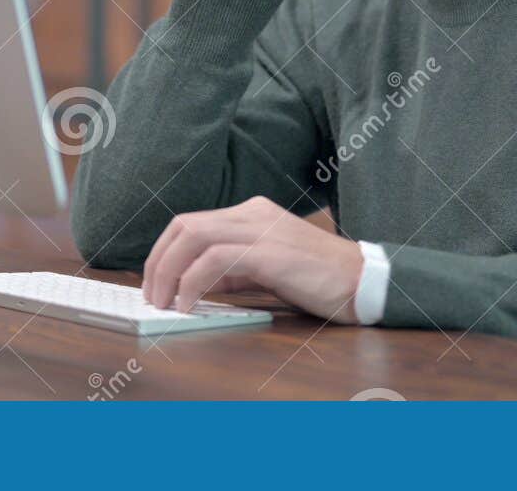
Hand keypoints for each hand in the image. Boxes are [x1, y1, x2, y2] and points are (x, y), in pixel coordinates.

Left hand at [141, 196, 364, 322]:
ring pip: (194, 237)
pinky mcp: (270, 252)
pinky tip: (190, 304)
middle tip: (152, 297)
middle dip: (158, 262)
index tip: (154, 283)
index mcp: (252, 212)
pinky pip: (215, 260)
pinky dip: (193, 282)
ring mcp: (262, 230)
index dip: (164, 252)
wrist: (364, 282)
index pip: (191, 223)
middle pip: (185, 226)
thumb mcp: (267, 269)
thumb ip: (233, 270)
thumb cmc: (319, 280)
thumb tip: (193, 284)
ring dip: (169, 272)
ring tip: (165, 303)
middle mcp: (253, 213)